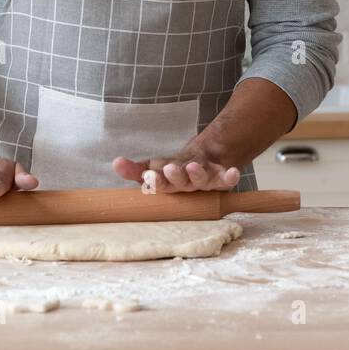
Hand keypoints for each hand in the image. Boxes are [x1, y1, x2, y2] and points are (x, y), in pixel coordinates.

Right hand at [112, 149, 240, 193]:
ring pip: (201, 181)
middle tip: (170, 169)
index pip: (161, 184)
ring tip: (191, 166)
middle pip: (181, 183)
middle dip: (176, 177)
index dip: (156, 181)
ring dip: (197, 174)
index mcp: (169, 184)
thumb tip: (115, 163)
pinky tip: (233, 172)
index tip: (150, 175)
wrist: (204, 163)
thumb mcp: (153, 166)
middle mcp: (187, 186)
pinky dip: (231, 177)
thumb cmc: (174, 170)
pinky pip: (227, 180)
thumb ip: (134, 169)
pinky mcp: (222, 179)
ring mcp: (205, 183)